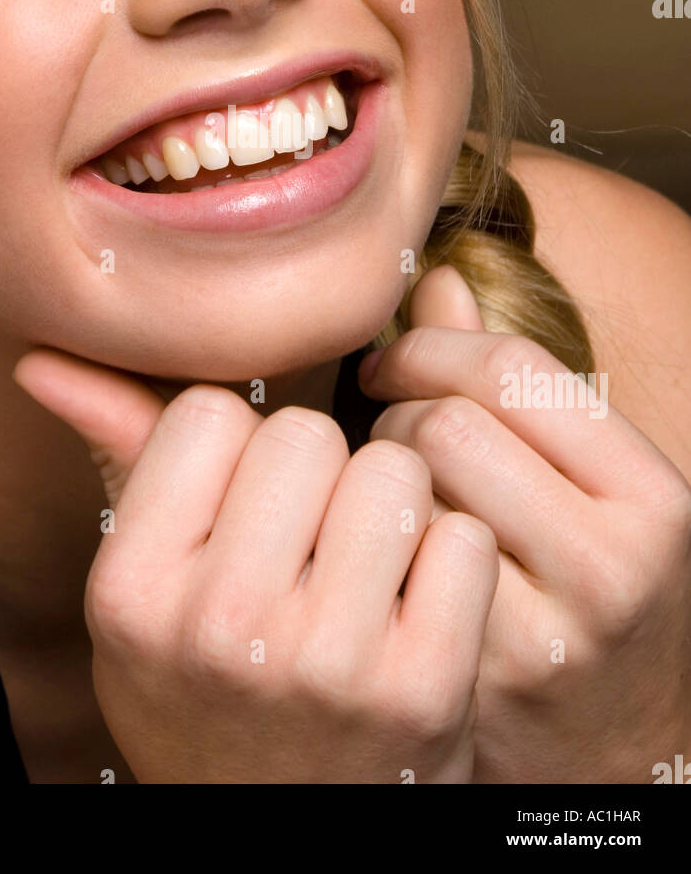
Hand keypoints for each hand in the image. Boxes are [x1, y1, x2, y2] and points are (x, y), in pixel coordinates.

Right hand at [14, 349, 497, 783]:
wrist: (284, 837)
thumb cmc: (208, 691)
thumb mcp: (141, 598)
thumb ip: (117, 463)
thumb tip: (44, 361)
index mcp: (134, 592)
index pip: (211, 414)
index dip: (238, 449)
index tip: (241, 508)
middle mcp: (222, 627)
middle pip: (306, 433)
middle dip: (316, 470)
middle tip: (307, 540)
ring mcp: (327, 662)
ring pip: (393, 470)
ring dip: (387, 504)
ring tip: (360, 567)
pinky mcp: (424, 689)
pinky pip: (460, 538)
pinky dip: (447, 560)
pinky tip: (414, 607)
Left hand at [358, 265, 690, 782]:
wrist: (615, 743)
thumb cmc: (595, 582)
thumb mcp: (591, 479)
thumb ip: (513, 380)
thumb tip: (434, 281)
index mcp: (652, 494)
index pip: (512, 371)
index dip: (430, 347)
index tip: (393, 361)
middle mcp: (612, 565)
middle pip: (446, 426)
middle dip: (397, 415)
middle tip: (391, 435)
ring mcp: (545, 634)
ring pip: (408, 491)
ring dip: (379, 477)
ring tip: (394, 491)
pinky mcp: (477, 680)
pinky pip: (387, 567)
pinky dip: (371, 542)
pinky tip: (383, 550)